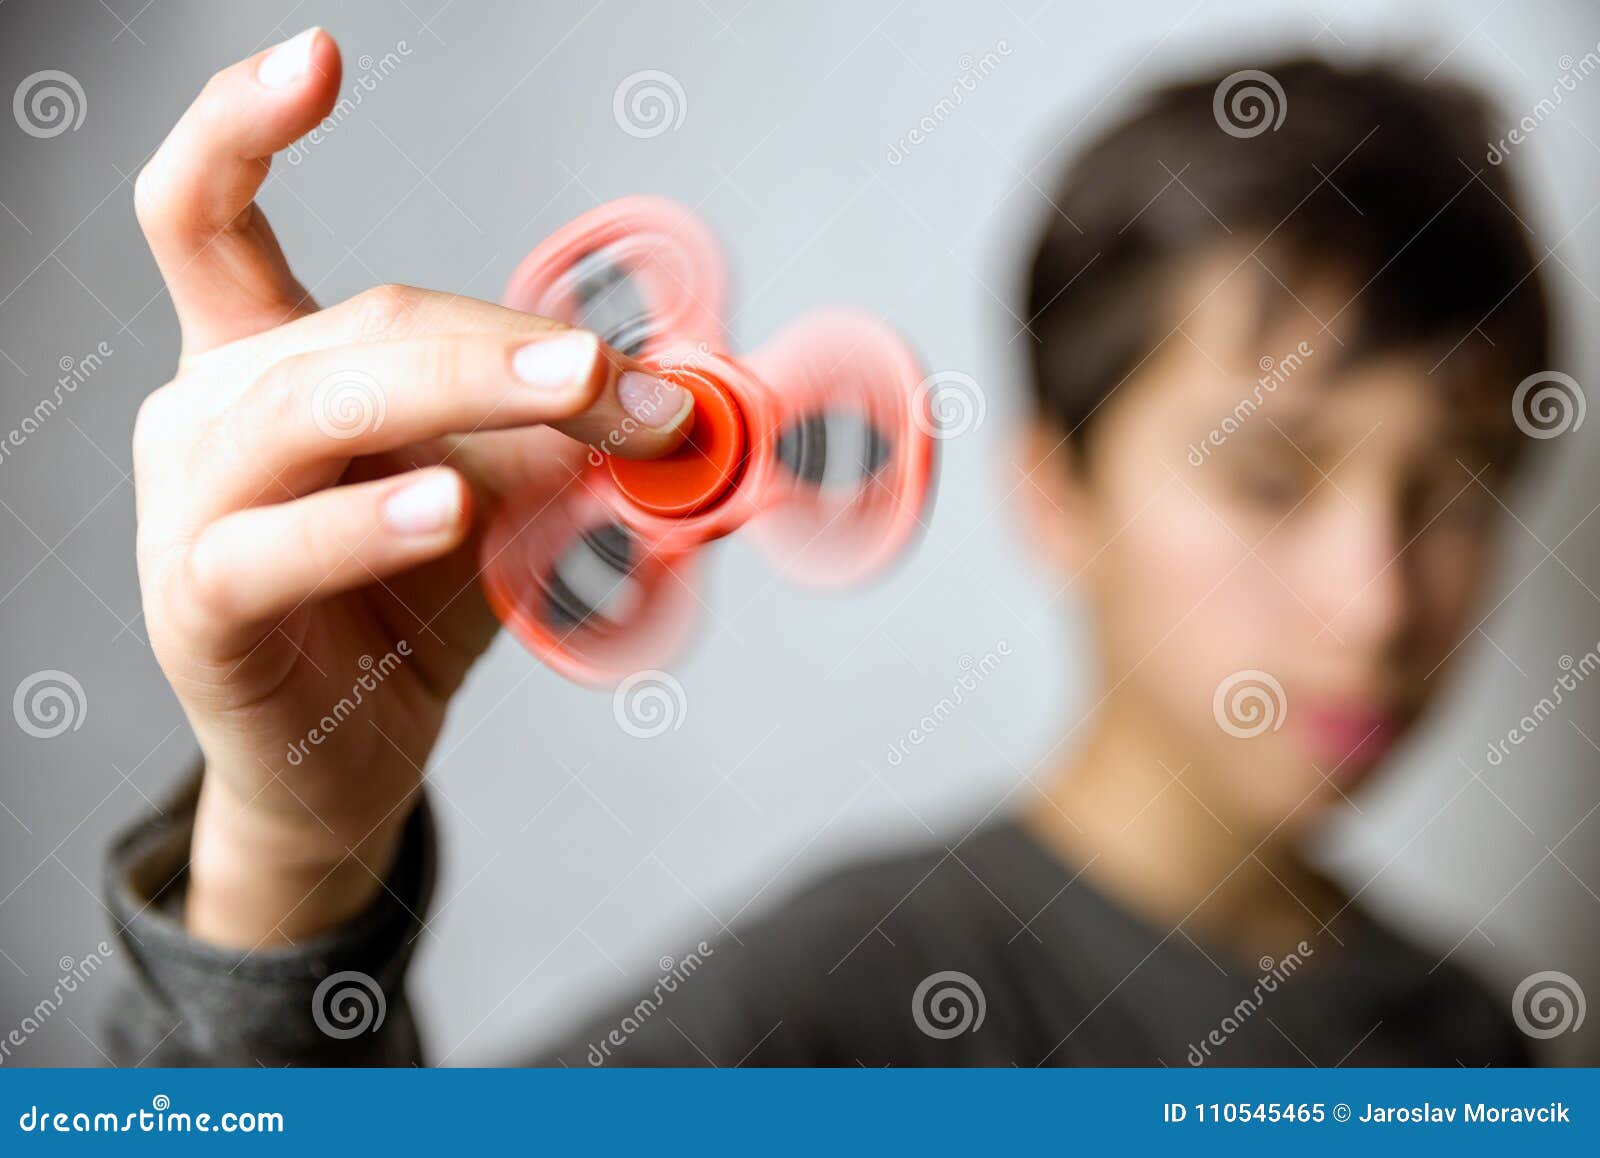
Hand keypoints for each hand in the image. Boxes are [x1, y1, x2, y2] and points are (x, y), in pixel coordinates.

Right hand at [131, 28, 693, 947]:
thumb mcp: (498, 495)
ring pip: (318, 407)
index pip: (207, 211)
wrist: (345, 753)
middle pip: (353, 322)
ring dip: (466, 392)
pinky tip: (445, 506)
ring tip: (582, 400)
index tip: (317, 57)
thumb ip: (563, 435)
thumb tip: (688, 392)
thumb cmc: (408, 606)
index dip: (244, 123)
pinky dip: (368, 522)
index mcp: (261, 358)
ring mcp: (189, 504)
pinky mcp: (199, 603)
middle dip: (504, 340)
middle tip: (625, 372)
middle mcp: (206, 410)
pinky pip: (277, 544)